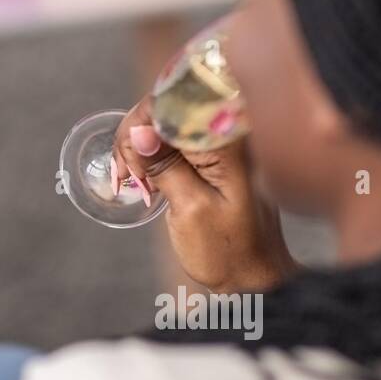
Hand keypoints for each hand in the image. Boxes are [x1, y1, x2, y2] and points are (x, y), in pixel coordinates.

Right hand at [112, 99, 296, 292]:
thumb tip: (138, 131)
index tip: (128, 163)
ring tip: (133, 183)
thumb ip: (165, 165)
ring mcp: (220, 144)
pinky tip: (145, 182)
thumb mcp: (189, 209)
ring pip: (164, 123)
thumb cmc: (228, 250)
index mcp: (228, 143)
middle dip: (136, 137)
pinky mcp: (213, 156)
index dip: (140, 125)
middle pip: (165, 108)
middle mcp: (227, 134)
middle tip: (126, 178)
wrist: (254, 276)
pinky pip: (173, 140)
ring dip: (140, 149)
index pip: (172, 103)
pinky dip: (152, 157)